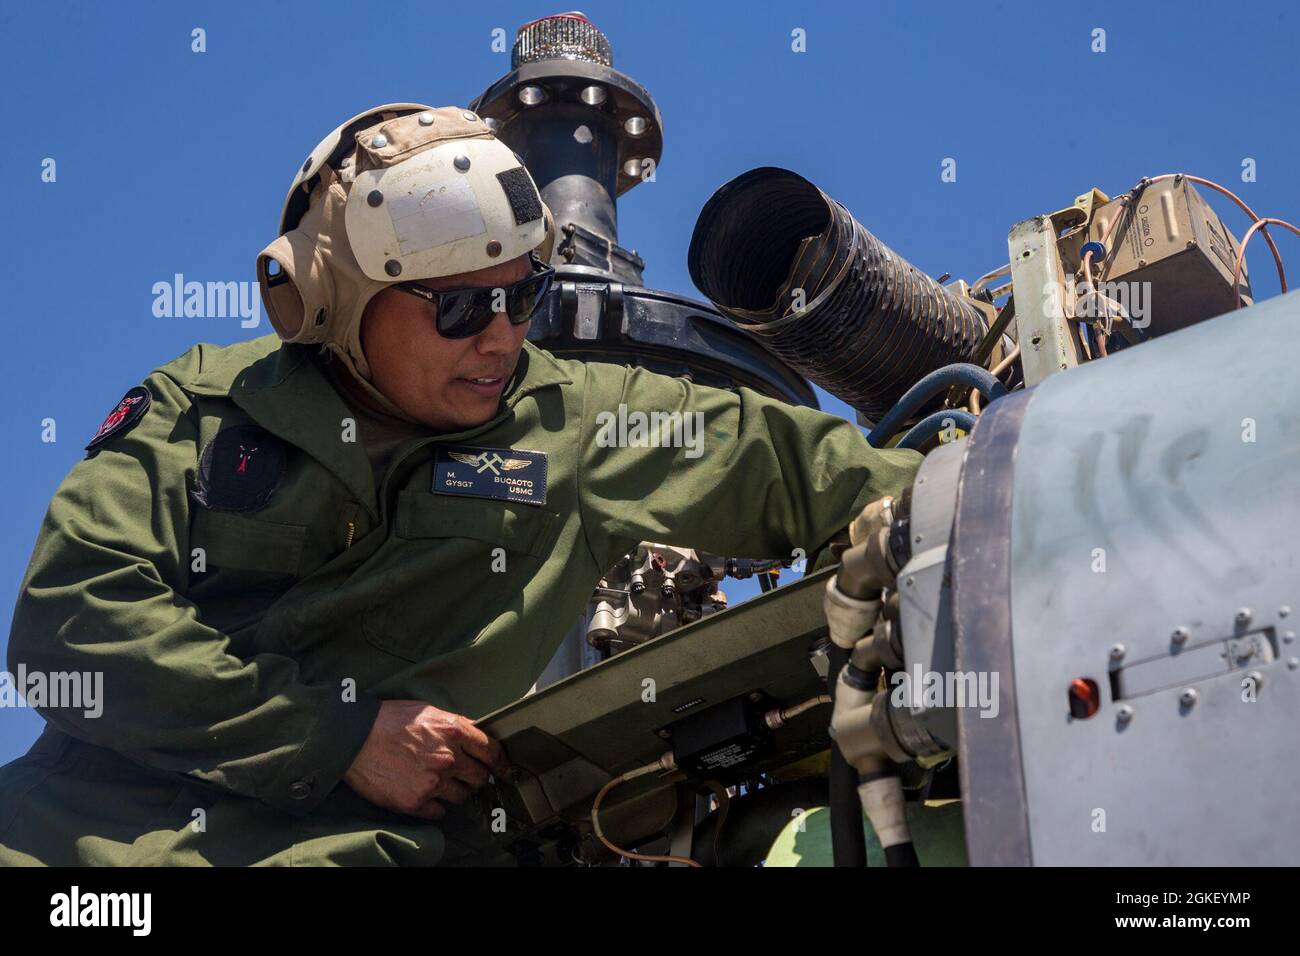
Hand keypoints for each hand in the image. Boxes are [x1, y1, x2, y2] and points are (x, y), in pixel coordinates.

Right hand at [343, 700, 510, 819]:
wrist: (354, 738)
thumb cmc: (389, 720)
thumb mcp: (428, 711)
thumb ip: (455, 725)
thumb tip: (475, 735)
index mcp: (454, 731)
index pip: (491, 751)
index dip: (501, 761)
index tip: (503, 768)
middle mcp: (448, 758)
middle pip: (479, 777)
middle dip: (475, 776)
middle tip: (465, 774)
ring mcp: (432, 782)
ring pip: (461, 796)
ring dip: (455, 791)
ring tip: (440, 782)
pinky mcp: (415, 802)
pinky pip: (439, 812)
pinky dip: (436, 806)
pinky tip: (426, 794)